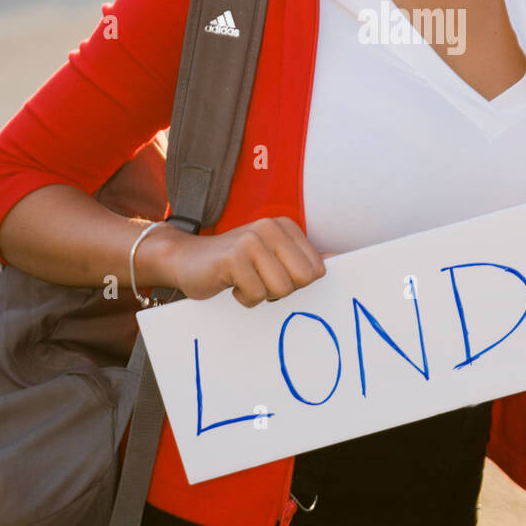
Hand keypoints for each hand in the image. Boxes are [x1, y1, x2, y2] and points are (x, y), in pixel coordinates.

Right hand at [149, 215, 326, 307]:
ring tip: (245, 281)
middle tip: (261, 281)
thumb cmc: (234, 263)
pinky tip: (231, 283)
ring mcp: (252, 240)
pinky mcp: (234, 257)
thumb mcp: (272, 256)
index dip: (297, 282)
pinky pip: (257, 295)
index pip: (317, 269)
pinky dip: (244, 299)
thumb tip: (340, 259)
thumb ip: (302, 259)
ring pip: (281, 290)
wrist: (185, 258)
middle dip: (284, 290)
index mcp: (286, 226)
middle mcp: (271, 228)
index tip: (274, 275)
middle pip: (304, 279)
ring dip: (262, 295)